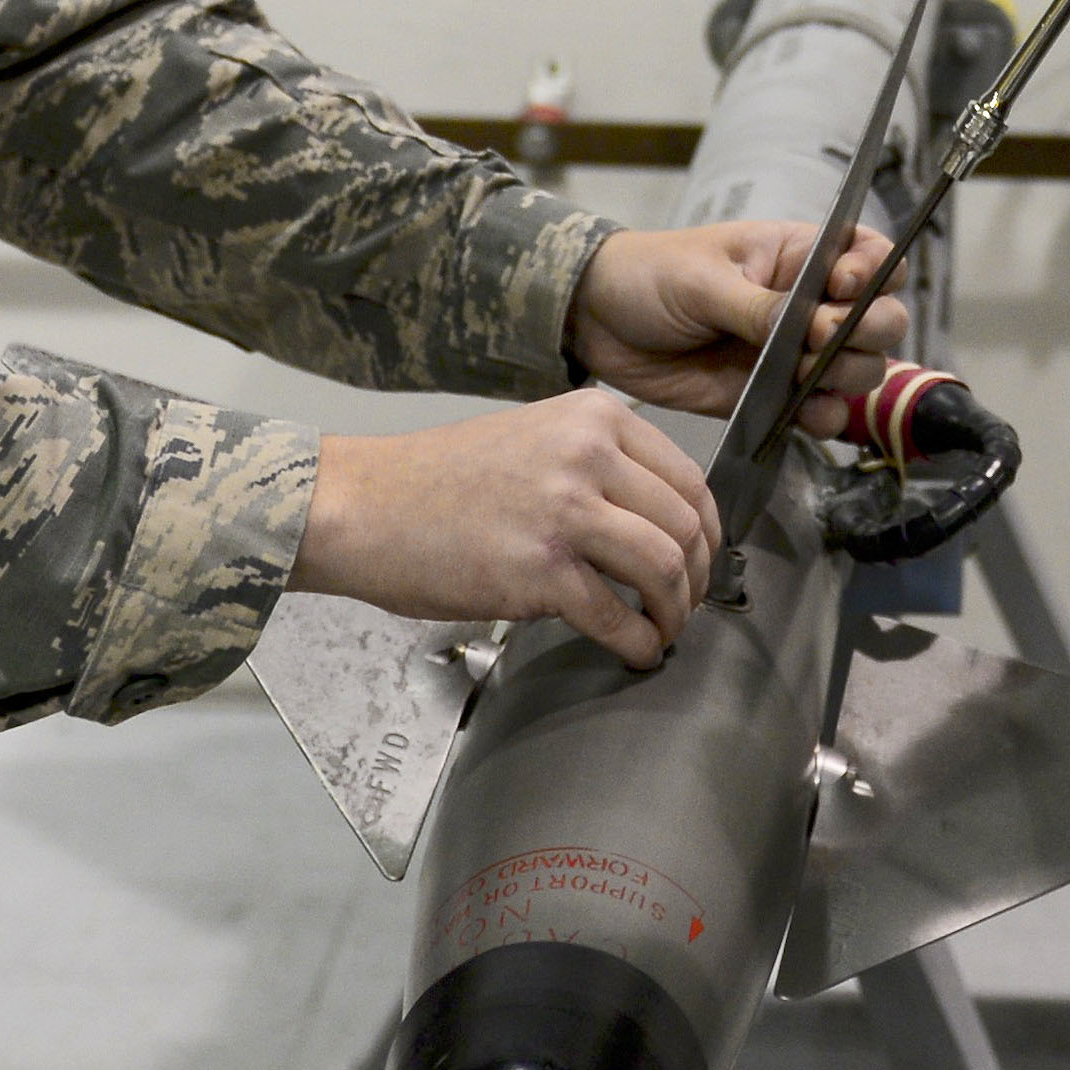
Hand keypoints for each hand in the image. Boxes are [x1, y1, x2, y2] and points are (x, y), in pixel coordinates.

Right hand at [297, 394, 720, 669]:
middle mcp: (588, 456)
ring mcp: (566, 512)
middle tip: (687, 605)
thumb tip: (655, 522)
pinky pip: (618, 618)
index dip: (708, 533)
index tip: (701, 561)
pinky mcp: (541, 570)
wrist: (361, 506)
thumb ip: (595, 464)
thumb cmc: (434, 481)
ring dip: (676, 613)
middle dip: (698, 578)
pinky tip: (634, 652)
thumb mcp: (531, 438)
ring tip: (663, 630)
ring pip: (666, 570)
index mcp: (593, 417)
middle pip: (686, 527)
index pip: (690, 480)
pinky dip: (638, 644)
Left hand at [568, 221, 909, 436]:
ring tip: (803, 375)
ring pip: (858, 369)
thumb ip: (759, 306)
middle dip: (868, 331)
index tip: (845, 285)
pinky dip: (822, 416)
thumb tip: (811, 325)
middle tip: (822, 338)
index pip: (870, 255)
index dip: (875, 271)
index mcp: (797, 255)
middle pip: (880, 319)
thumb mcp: (703, 280)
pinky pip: (818, 411)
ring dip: (846, 376)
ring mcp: (792, 353)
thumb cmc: (649, 275)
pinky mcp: (770, 396)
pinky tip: (803, 411)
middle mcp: (807, 304)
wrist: (598, 322)